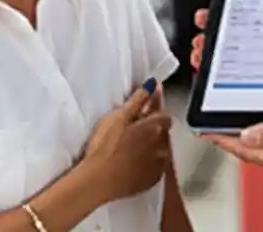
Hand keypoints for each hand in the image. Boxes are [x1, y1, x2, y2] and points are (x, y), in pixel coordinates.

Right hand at [84, 82, 172, 200]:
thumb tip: (154, 83)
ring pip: (161, 149)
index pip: (164, 115)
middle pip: (163, 132)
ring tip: (131, 149)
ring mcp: (160, 165)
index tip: (140, 114)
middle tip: (132, 132)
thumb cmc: (105, 145)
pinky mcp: (153, 180)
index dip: (153, 113)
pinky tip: (133, 163)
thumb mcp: (119, 116)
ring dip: (152, 146)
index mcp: (156, 127)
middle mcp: (163, 145)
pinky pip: (156, 167)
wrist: (98, 180)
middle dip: (152, 129)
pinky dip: (148, 163)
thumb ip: (139, 99)